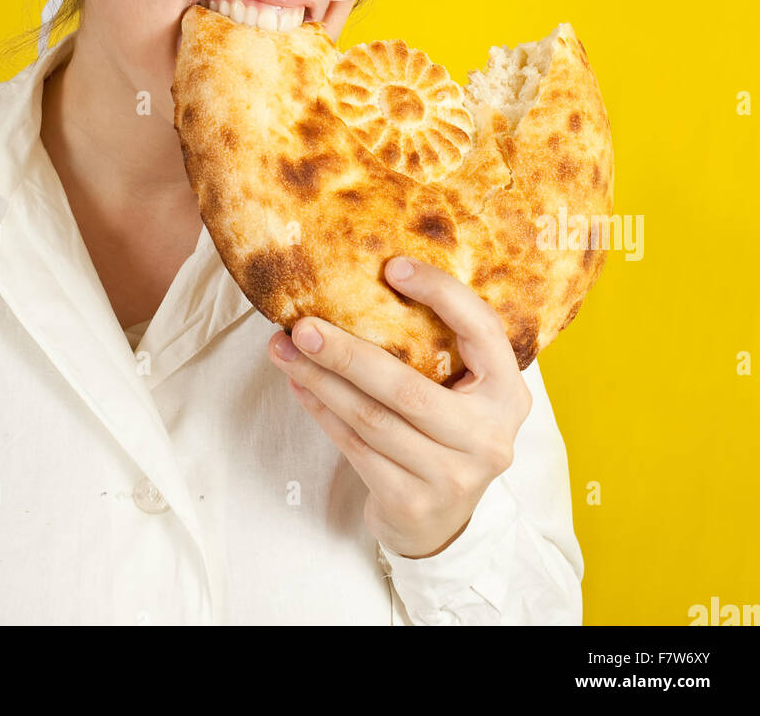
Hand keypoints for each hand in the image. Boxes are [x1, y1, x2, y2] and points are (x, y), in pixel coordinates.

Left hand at [267, 256, 532, 558]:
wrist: (441, 524)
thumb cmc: (444, 434)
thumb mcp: (462, 393)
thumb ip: (440, 348)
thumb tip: (370, 281)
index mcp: (507, 393)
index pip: (482, 328)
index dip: (441, 293)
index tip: (392, 266)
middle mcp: (488, 436)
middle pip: (407, 387)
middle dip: (347, 352)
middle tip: (302, 325)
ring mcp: (452, 474)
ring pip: (371, 418)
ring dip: (320, 380)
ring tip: (284, 350)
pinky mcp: (412, 501)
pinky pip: (355, 447)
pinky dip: (322, 412)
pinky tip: (299, 385)